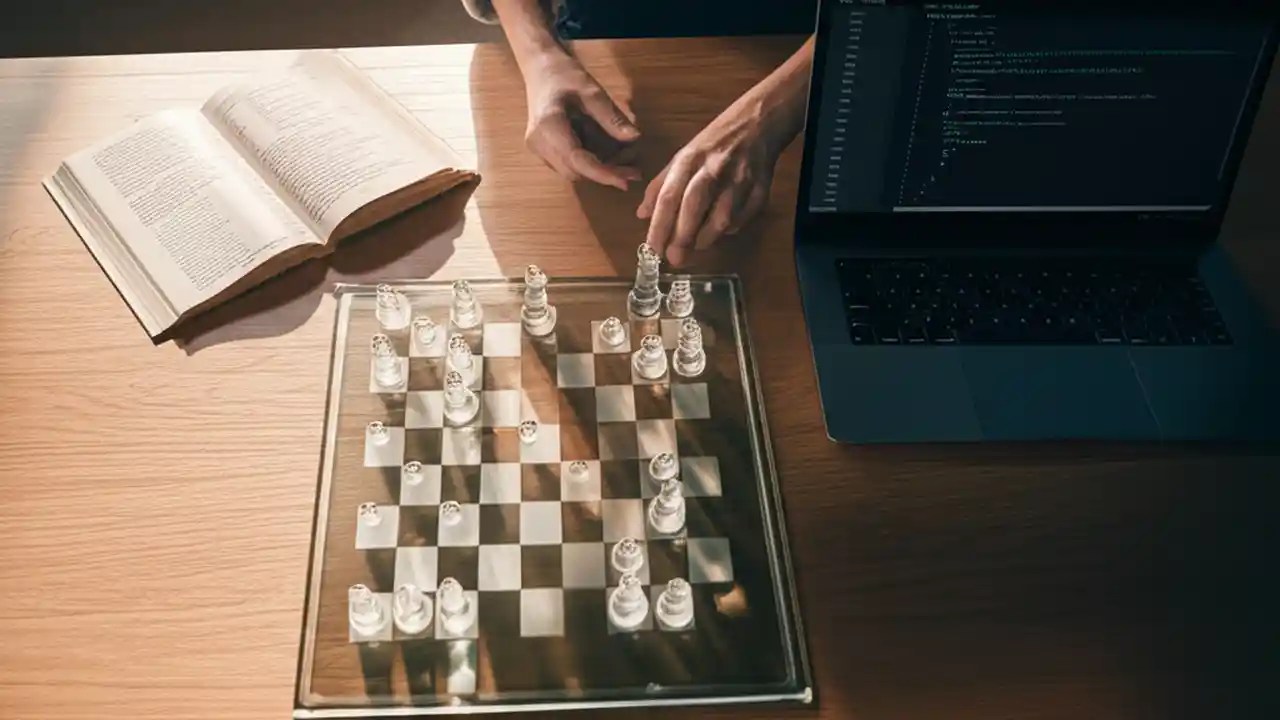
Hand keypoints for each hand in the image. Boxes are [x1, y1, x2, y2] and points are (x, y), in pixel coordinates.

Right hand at [522, 53, 640, 189]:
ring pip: (573, 172)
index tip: (626, 181)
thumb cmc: (565, 75)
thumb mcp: (592, 92)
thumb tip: (635, 138)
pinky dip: (592, 164)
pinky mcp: (544, 151)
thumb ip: (612, 117)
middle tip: (634, 170)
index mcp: (548, 126)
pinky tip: (610, 156)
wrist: (540, 69)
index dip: (602, 174)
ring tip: (627, 162)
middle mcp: (539, 144)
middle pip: (575, 172)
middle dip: (605, 174)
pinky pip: (570, 165)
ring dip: (600, 170)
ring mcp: (539, 149)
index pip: (577, 160)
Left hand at [636, 105, 781, 266]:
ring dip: (706, 238)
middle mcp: (712, 170)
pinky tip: (721, 231)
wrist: (756, 123)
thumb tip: (642, 214)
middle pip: (694, 208)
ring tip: (696, 247)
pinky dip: (731, 229)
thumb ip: (661, 185)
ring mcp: (739, 179)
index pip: (668, 197)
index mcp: (688, 160)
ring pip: (722, 218)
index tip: (653, 250)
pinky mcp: (760, 188)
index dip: (659, 227)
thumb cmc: (713, 144)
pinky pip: (744, 217)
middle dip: (682, 238)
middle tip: (674, 259)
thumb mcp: (682, 157)